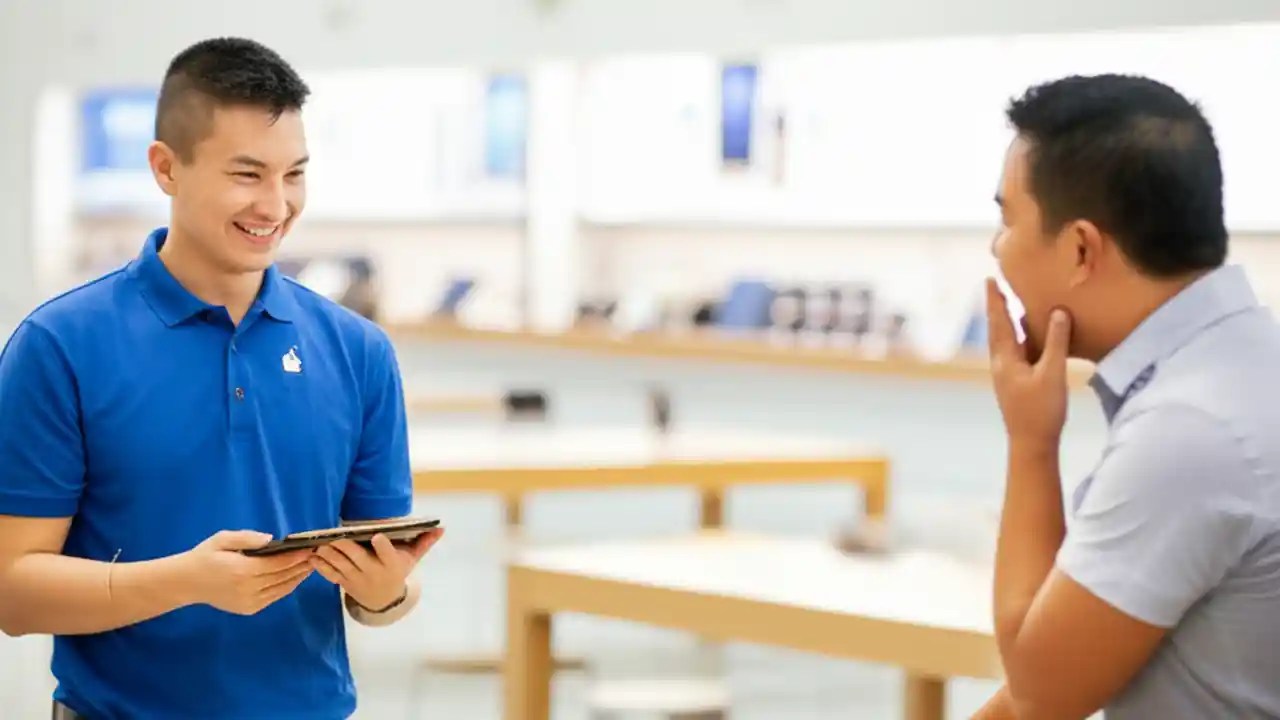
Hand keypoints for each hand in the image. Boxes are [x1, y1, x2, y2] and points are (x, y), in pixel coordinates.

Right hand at [177, 530, 314, 615]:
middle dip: (302, 565)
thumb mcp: (222, 539)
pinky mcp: (249, 609)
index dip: (297, 556)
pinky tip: (294, 576)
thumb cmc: (205, 556)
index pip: (279, 563)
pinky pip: (274, 597)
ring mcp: (250, 602)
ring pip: (282, 588)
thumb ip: (247, 538)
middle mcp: (249, 588)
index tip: (311, 547)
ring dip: (298, 576)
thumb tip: (271, 539)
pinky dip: (287, 586)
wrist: (186, 582)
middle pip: (284, 576)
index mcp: (243, 570)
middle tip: (317, 554)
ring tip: (310, 564)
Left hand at [311, 528, 442, 610]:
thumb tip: (441, 527)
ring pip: (340, 565)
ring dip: (328, 553)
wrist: (383, 600)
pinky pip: (329, 574)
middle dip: (345, 546)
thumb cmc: (398, 570)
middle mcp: (373, 572)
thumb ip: (425, 542)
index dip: (382, 546)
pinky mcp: (344, 583)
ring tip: (319, 542)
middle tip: (334, 534)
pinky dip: (320, 565)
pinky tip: (312, 555)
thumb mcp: (413, 559)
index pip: (387, 554)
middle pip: (357, 558)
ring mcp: (356, 579)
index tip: (376, 536)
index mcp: (391, 564)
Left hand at [986, 278, 1071, 449]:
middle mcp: (1001, 364)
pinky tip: (1027, 337)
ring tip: (1011, 304)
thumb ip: (1055, 342)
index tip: (989, 280)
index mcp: (1005, 359)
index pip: (999, 322)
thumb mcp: (1053, 373)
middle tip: (996, 287)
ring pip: (1007, 341)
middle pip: (998, 329)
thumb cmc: (1041, 411)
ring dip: (1008, 322)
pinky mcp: (1016, 383)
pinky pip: (1016, 353)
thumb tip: (1058, 312)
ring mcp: (1007, 375)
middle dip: (998, 307)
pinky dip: (1019, 338)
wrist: (1031, 445)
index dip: (996, 301)